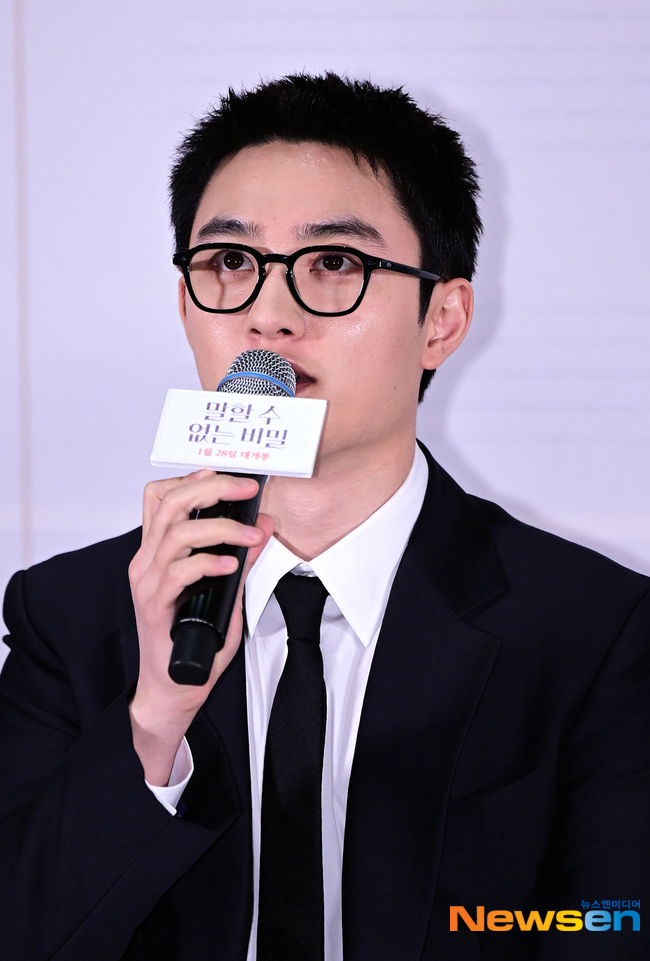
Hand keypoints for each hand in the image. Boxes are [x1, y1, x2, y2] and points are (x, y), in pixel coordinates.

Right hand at [128, 470, 273, 784]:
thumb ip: (242, 558)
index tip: (225, 473)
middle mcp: (148, 560)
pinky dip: (207, 562)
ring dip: (219, 528)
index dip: (191, 478)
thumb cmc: (193, 638)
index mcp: (158, 551)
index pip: (161, 497)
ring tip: (250, 535)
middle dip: (213, 489)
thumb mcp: (226, 590)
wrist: (173, 686)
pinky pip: (178, 572)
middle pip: (171, 504)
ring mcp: (148, 582)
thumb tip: (264, 526)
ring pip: (176, 533)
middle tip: (248, 490)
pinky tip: (229, 565)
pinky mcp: (154, 605)